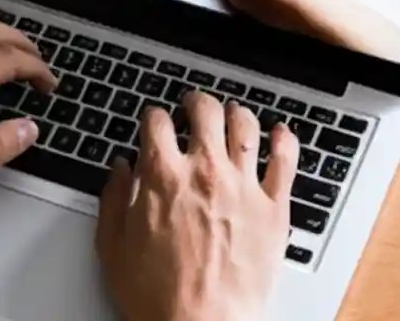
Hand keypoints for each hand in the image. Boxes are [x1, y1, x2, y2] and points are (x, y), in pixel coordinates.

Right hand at [96, 92, 297, 320]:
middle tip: (193, 105)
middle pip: (205, 111)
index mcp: (162, 177)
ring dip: (236, 113)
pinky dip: (284, 140)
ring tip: (232, 114)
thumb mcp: (114, 246)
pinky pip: (286, 160)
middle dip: (196, 102)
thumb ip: (113, 199)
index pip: (157, 121)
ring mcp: (243, 187)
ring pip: (245, 126)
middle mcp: (205, 172)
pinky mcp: (273, 208)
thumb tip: (119, 171)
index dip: (153, 116)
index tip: (154, 121)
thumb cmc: (159, 296)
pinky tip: (280, 133)